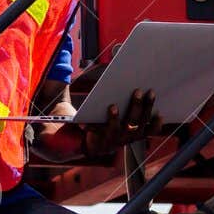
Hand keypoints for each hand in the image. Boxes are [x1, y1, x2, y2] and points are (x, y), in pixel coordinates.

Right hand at [30, 89, 161, 163]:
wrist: (63, 143)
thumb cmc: (59, 124)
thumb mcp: (55, 112)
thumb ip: (56, 91)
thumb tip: (54, 68)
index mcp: (89, 140)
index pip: (102, 133)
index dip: (110, 122)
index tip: (112, 107)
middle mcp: (106, 145)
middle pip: (124, 129)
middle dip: (133, 109)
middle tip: (136, 90)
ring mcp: (118, 143)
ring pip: (136, 130)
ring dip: (143, 111)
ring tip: (147, 92)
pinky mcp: (126, 139)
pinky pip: (144, 134)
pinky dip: (153, 125)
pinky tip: (159, 112)